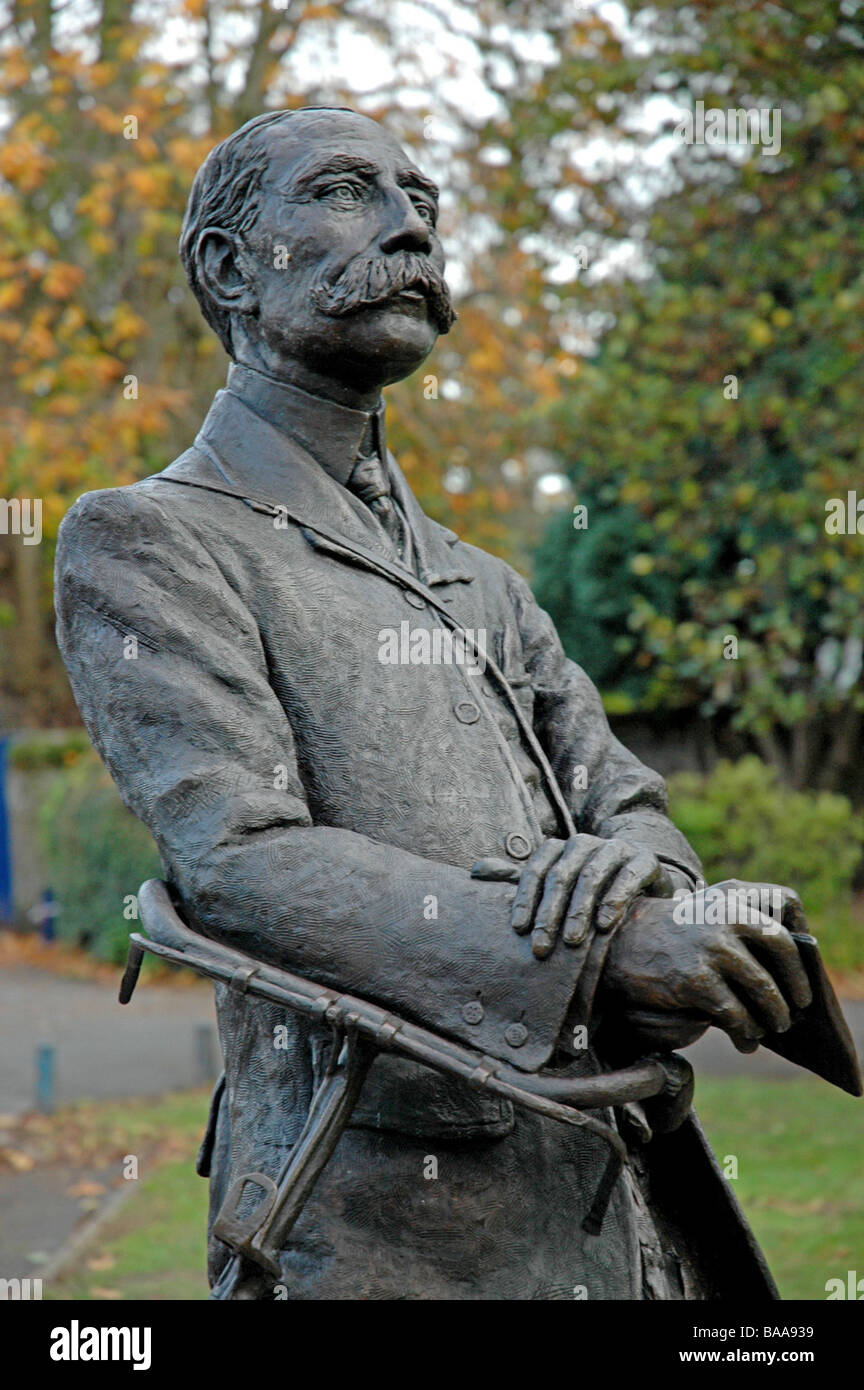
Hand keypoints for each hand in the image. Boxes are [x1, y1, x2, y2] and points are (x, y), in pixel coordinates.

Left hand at [471, 834, 674, 958]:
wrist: (644, 882)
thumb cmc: (590, 891)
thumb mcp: (554, 886)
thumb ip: (518, 880)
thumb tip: (475, 871)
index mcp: (561, 849)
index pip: (537, 868)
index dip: (525, 897)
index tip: (518, 929)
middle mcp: (586, 844)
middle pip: (561, 874)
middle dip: (549, 912)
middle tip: (541, 946)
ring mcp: (617, 849)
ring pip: (591, 875)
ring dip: (579, 910)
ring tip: (571, 941)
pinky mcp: (644, 860)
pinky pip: (628, 876)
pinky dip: (615, 898)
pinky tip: (605, 924)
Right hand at [601, 881, 812, 1052]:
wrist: (614, 946)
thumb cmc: (664, 939)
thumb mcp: (702, 919)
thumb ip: (737, 935)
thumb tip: (780, 980)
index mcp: (730, 901)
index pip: (781, 933)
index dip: (796, 967)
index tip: (801, 990)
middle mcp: (725, 918)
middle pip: (780, 958)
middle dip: (790, 993)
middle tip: (789, 1016)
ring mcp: (711, 948)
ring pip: (762, 992)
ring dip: (770, 1019)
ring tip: (766, 1032)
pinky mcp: (695, 979)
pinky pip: (736, 1014)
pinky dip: (744, 1032)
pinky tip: (743, 1040)